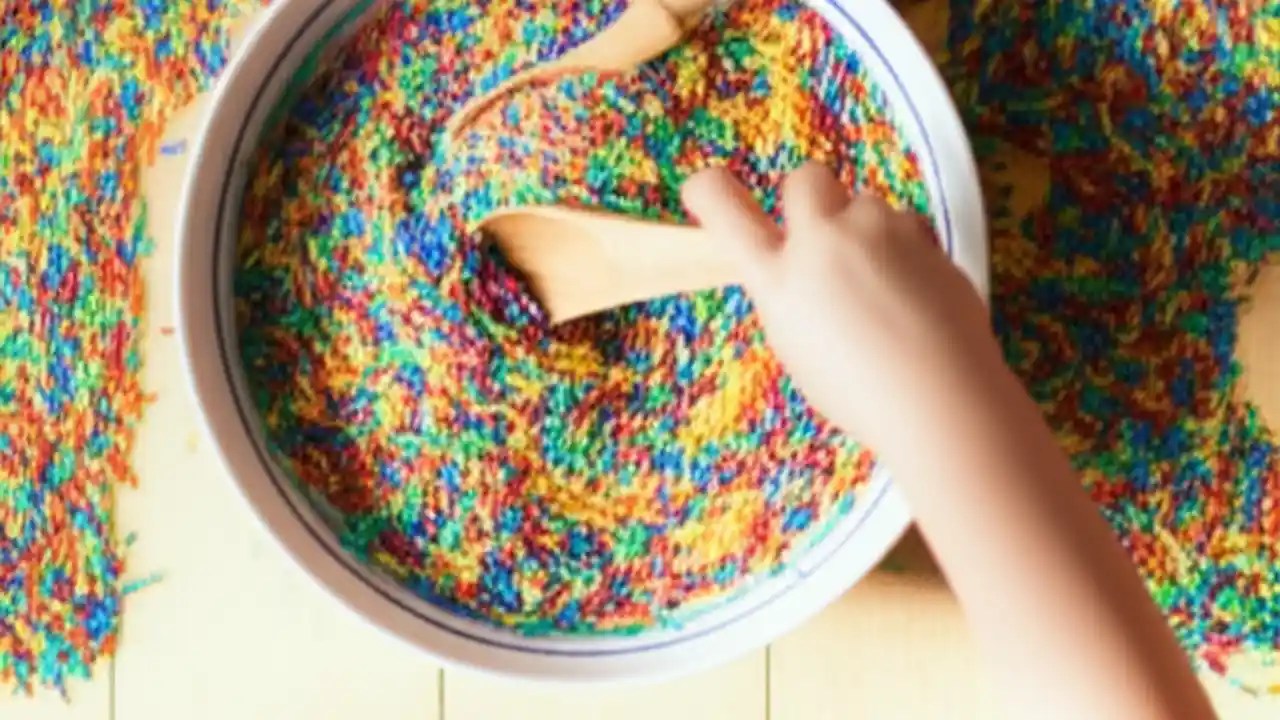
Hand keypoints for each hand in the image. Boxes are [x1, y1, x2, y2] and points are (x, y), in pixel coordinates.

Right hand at [682, 162, 1001, 454]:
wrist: (941, 396)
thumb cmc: (861, 391)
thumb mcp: (798, 346)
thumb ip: (791, 294)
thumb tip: (800, 271)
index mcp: (779, 277)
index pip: (724, 208)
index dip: (708, 191)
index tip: (706, 189)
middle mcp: (825, 241)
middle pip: (805, 177)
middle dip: (808, 196)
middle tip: (819, 234)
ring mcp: (879, 232)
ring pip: (864, 204)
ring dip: (864, 229)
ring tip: (879, 283)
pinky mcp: (925, 237)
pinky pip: (905, 226)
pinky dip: (903, 248)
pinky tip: (911, 292)